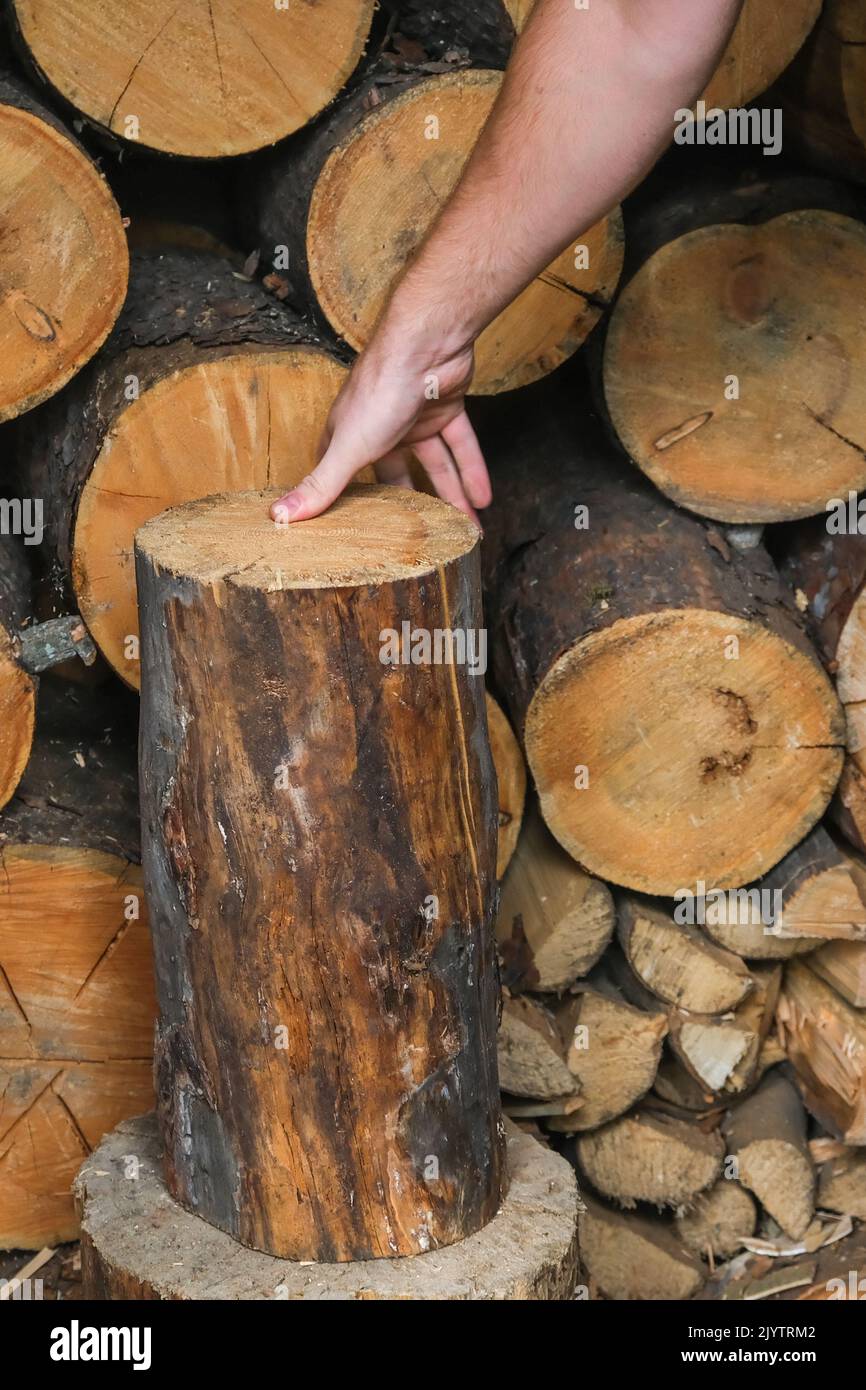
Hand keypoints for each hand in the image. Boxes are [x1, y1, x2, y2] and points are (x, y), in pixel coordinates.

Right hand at [269, 328, 490, 525]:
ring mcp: (413, 418)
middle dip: (411, 507)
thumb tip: (277, 517)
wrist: (427, 343)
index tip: (360, 532)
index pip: (342, 474)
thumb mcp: (347, 448)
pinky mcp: (444, 408)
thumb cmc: (381, 389)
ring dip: (451, 495)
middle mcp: (380, 427)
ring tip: (466, 530)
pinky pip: (459, 446)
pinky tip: (482, 499)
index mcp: (348, 434)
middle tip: (423, 539)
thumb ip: (321, 486)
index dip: (348, 502)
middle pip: (396, 475)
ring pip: (434, 464)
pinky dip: (472, 470)